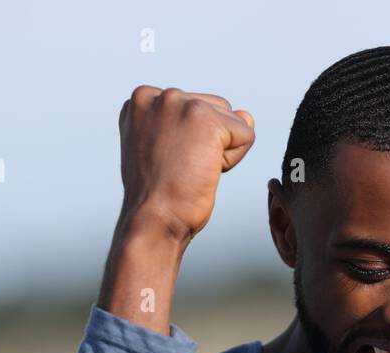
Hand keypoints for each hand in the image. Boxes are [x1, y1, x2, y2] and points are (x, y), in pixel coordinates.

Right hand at [116, 85, 255, 243]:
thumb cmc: (158, 195)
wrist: (153, 220)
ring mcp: (182, 104)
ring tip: (190, 170)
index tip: (168, 162)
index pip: (193, 108)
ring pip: (232, 121)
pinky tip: (204, 171)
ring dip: (222, 151)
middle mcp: (159, 95)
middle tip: (180, 169)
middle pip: (216, 109)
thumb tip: (246, 115)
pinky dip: (233, 160)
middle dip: (208, 143)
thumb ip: (193, 125)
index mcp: (143, 99)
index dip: (191, 141)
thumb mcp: (163, 147)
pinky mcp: (206, 119)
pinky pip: (245, 135)